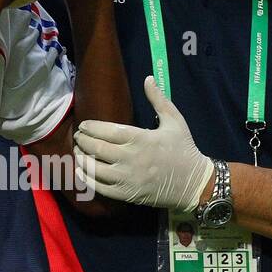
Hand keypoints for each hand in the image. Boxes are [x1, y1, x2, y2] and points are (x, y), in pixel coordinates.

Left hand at [74, 75, 214, 210]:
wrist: (194, 182)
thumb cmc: (183, 148)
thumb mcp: (174, 120)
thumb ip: (158, 99)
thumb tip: (148, 78)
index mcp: (141, 138)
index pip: (107, 131)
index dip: (91, 127)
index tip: (83, 125)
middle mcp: (131, 158)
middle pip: (97, 148)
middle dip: (83, 141)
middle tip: (78, 137)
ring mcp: (128, 178)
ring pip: (94, 168)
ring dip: (82, 159)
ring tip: (78, 152)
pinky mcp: (127, 194)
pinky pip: (100, 187)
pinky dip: (86, 178)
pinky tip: (81, 171)